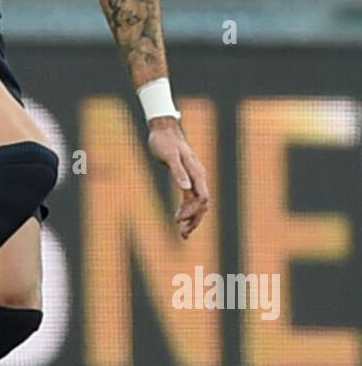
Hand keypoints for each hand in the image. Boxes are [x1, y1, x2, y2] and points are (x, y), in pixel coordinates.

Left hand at [147, 117, 209, 239]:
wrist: (163, 129)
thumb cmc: (164, 141)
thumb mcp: (169, 155)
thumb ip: (177, 171)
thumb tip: (186, 189)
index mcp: (197, 172)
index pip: (202, 197)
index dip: (193, 211)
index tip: (178, 220)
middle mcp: (199, 176)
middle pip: (203, 204)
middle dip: (194, 220)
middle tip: (183, 235)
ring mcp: (194, 178)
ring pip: (198, 203)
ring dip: (192, 219)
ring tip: (183, 235)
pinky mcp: (187, 178)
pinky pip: (191, 198)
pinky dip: (187, 210)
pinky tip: (180, 220)